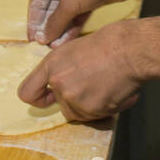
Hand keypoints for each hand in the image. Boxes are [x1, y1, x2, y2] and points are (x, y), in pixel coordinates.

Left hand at [18, 20, 142, 121]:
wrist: (132, 49)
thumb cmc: (110, 42)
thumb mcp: (75, 49)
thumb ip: (63, 69)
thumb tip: (62, 86)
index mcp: (52, 66)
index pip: (27, 93)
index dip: (39, 99)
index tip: (49, 98)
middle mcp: (59, 85)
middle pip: (62, 107)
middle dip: (77, 101)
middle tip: (95, 86)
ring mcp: (76, 99)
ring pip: (81, 114)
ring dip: (94, 106)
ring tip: (109, 86)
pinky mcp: (93, 110)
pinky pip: (99, 117)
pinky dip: (109, 108)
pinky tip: (119, 91)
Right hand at [25, 0, 137, 45]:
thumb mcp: (70, 3)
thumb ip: (55, 22)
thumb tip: (43, 38)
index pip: (36, 3)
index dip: (34, 23)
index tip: (33, 40)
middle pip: (50, 10)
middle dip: (49, 28)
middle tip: (45, 46)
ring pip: (64, 15)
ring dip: (60, 31)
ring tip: (55, 48)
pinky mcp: (88, 0)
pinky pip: (76, 16)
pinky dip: (72, 27)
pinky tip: (67, 42)